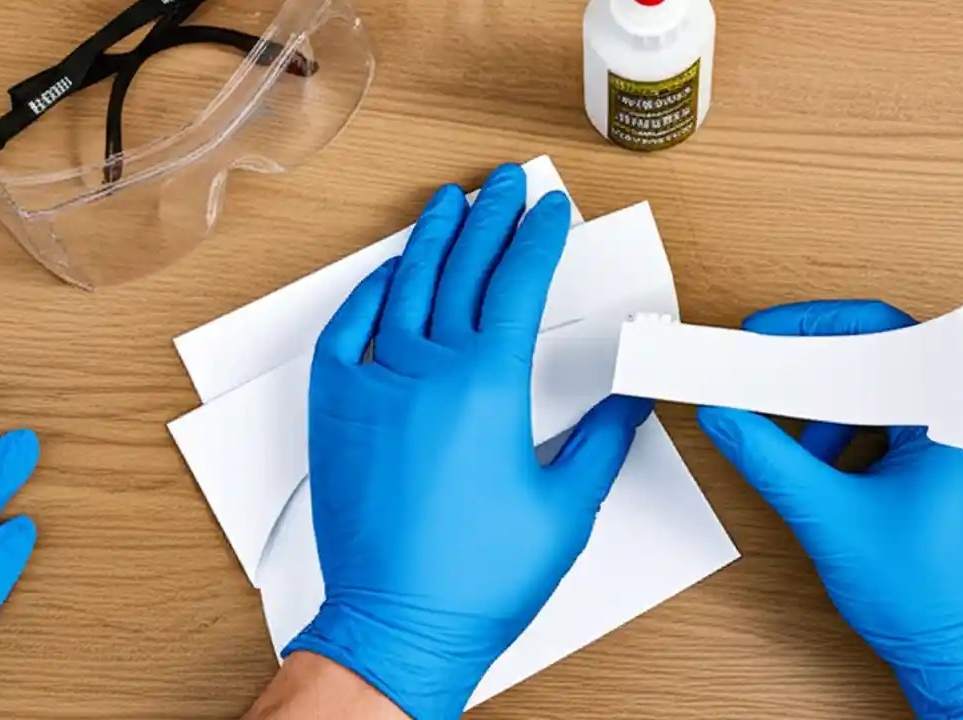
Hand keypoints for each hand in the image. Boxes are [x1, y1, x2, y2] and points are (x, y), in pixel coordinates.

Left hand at [285, 164, 651, 718]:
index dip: (539, 238)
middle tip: (504, 184)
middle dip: (490, 217)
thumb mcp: (568, 506)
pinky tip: (387, 272)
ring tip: (449, 203)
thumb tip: (628, 401)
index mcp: (489, 384)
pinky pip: (347, 328)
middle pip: (464, 268)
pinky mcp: (334, 409)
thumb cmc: (477, 577)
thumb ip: (604, 440)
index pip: (519, 282)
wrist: (399, 623)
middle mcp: (427, 369)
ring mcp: (374, 383)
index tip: (551, 211)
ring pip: (405, 285)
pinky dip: (368, 291)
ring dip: (431, 237)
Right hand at [696, 300, 962, 718]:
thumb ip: (767, 458)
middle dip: (810, 364)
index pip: (881, 331)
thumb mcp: (827, 515)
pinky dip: (841, 429)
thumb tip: (724, 417)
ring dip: (823, 403)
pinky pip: (883, 419)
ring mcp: (956, 437)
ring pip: (876, 386)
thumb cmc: (928, 594)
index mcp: (957, 413)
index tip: (761, 334)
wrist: (960, 652)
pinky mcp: (940, 460)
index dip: (811, 324)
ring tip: (785, 426)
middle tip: (759, 366)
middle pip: (877, 353)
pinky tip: (813, 458)